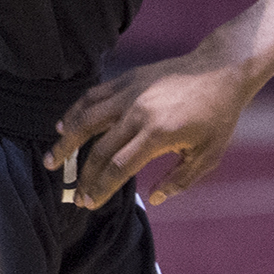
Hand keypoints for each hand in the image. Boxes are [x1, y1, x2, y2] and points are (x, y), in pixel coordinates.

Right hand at [44, 49, 254, 208]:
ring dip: (66, 142)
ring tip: (52, 161)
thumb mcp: (209, 154)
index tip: (90, 203)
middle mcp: (138, 113)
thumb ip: (180, 179)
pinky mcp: (127, 79)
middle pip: (99, 149)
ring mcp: (130, 93)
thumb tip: (154, 199)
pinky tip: (64, 126)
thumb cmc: (219, 116)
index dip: (101, 188)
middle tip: (75, 195)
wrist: (221, 70)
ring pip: (87, 119)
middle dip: (84, 176)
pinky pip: (93, 96)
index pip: (119, 167)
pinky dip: (75, 111)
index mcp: (158, 134)